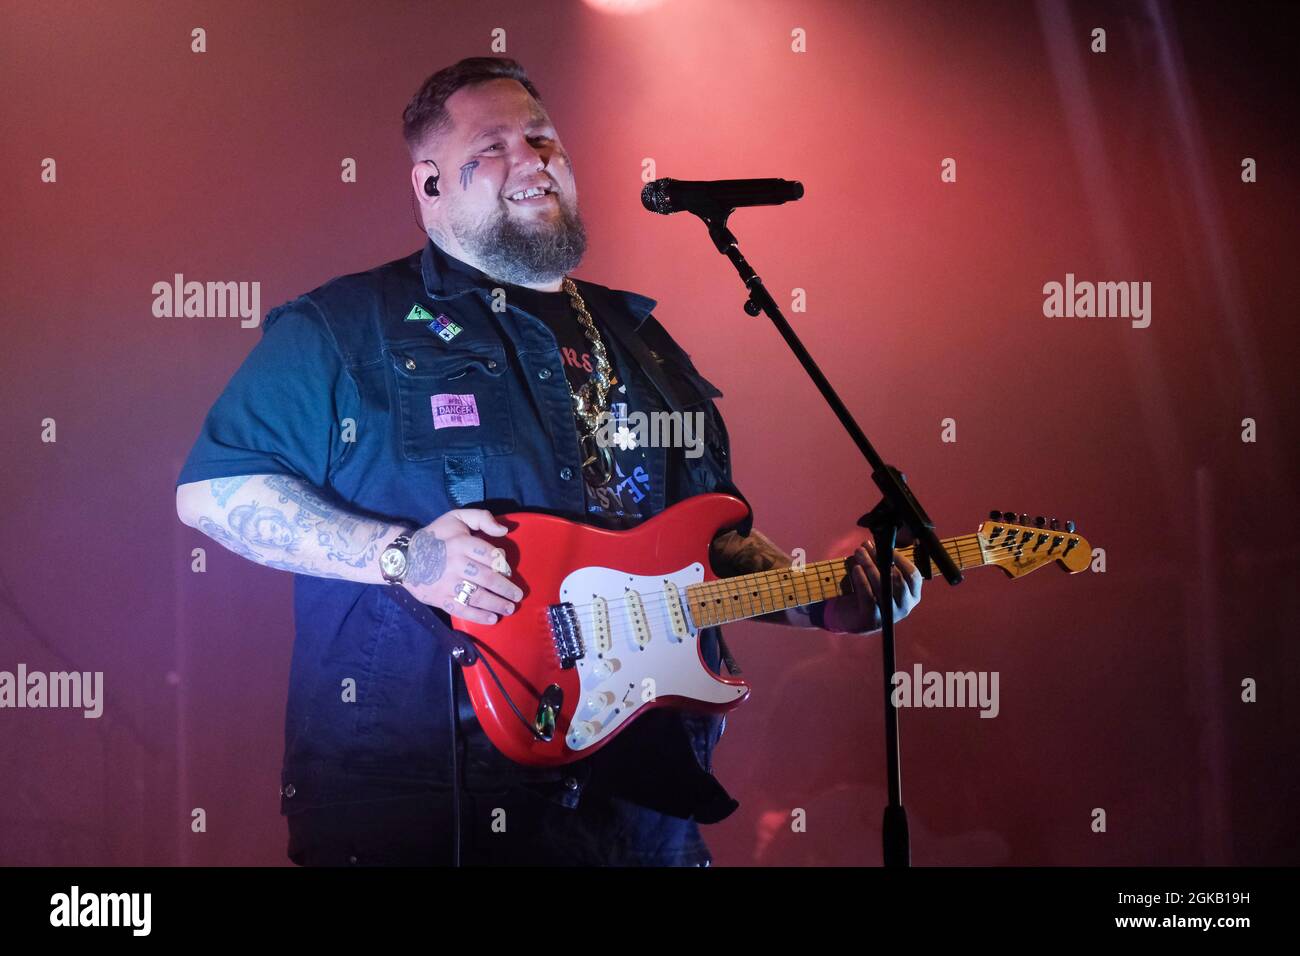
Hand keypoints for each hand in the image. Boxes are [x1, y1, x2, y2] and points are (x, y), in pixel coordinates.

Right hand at [400, 509, 522, 625]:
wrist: (403, 557)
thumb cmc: (435, 536)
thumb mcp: (456, 517)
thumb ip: (482, 518)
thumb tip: (504, 531)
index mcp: (462, 543)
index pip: (490, 555)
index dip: (504, 565)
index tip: (509, 572)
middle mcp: (456, 564)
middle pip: (487, 578)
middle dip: (506, 589)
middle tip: (518, 596)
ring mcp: (448, 583)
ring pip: (477, 596)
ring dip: (497, 604)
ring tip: (510, 609)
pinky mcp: (440, 598)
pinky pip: (462, 609)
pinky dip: (478, 616)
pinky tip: (492, 619)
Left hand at [822, 538, 922, 633]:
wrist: (851, 617)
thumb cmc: (870, 591)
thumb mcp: (880, 577)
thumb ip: (881, 563)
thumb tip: (871, 543)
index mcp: (913, 594)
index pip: (913, 574)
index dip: (899, 558)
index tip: (884, 546)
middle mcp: (906, 606)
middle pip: (897, 578)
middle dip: (880, 559)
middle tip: (866, 547)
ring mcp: (890, 615)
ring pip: (883, 586)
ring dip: (870, 566)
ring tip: (859, 553)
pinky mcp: (873, 619)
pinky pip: (869, 596)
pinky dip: (862, 580)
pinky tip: (856, 569)